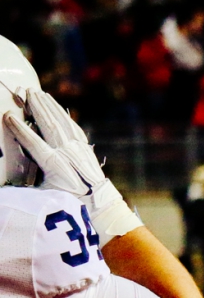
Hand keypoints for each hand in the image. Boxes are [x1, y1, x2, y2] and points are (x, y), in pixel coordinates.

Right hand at [2, 88, 126, 220]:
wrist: (99, 205)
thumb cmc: (69, 202)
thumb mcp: (45, 197)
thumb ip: (26, 188)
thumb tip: (5, 185)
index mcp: (56, 166)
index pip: (35, 144)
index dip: (21, 130)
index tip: (8, 116)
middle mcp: (68, 154)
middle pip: (50, 126)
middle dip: (37, 107)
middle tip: (26, 92)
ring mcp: (78, 150)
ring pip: (62, 123)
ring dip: (50, 106)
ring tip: (38, 93)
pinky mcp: (85, 148)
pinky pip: (73, 127)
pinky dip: (63, 115)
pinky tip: (56, 107)